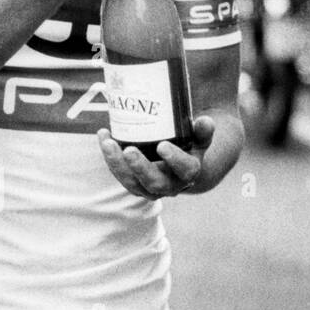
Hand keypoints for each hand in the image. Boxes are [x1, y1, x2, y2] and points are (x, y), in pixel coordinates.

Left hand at [97, 117, 215, 197]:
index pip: (185, 170)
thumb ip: (203, 130)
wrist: (179, 167)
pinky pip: (120, 174)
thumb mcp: (200, 139)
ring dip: (117, 164)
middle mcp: (170, 185)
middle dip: (140, 167)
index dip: (174, 159)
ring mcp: (149, 188)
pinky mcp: (134, 184)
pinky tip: (104, 136)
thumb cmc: (190, 147)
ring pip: (131, 182)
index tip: (163, 145)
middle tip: (129, 150)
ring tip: (108, 142)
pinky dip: (110, 157)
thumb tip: (205, 121)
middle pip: (154, 183)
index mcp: (189, 173)